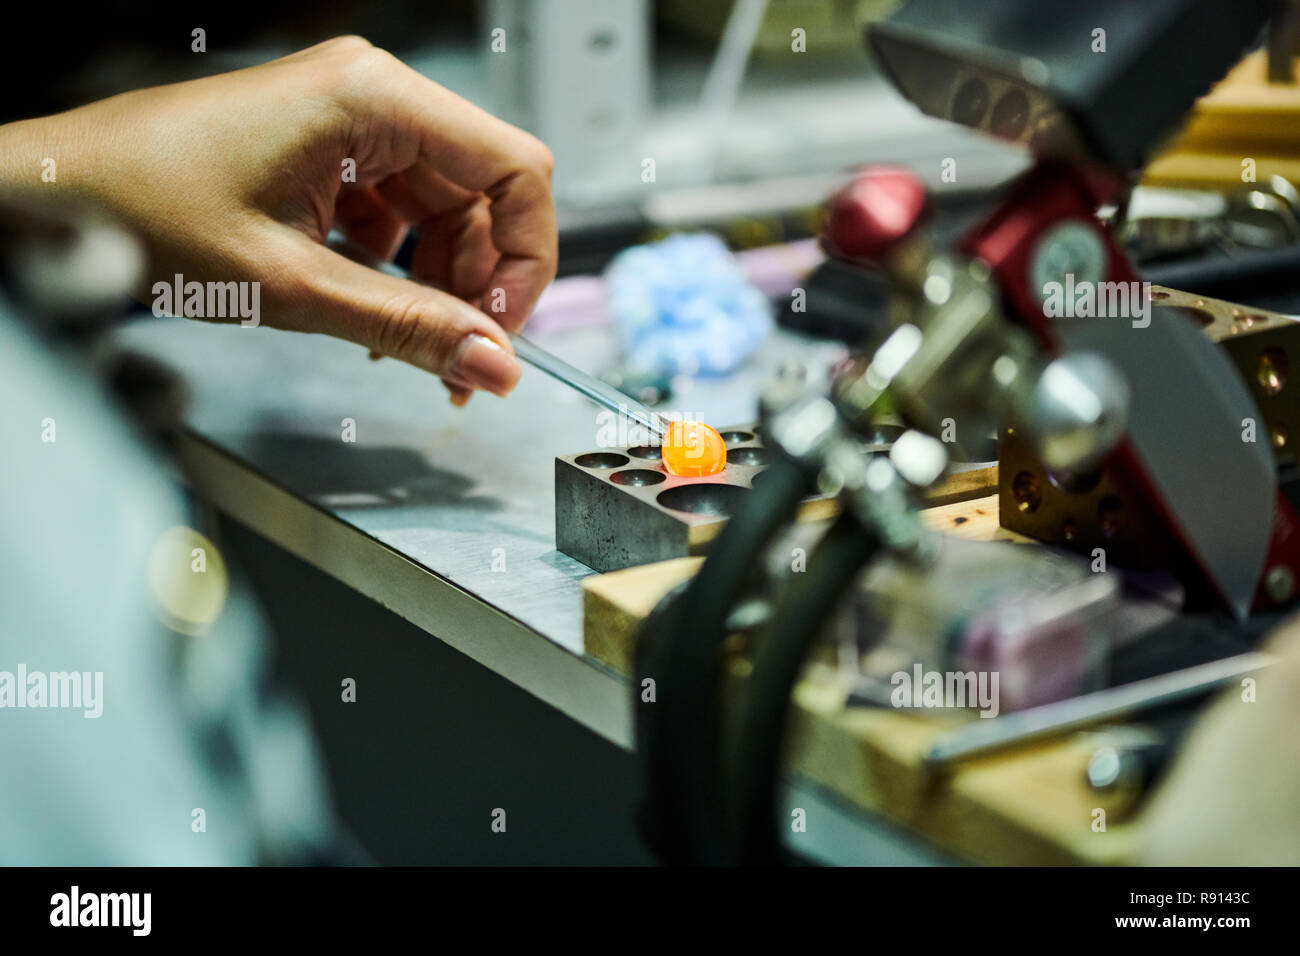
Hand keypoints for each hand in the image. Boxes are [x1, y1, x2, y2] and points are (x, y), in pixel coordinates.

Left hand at [0, 36, 556, 401]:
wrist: (56, 194)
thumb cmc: (145, 207)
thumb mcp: (292, 285)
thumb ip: (408, 326)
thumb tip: (496, 365)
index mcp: (373, 99)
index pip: (516, 169)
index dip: (527, 258)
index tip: (505, 330)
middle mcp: (374, 98)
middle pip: (486, 196)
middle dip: (483, 285)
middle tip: (463, 363)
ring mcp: (354, 125)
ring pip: (450, 213)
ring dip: (445, 287)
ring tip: (417, 351)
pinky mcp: (334, 155)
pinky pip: (404, 217)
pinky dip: (406, 273)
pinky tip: (383, 320)